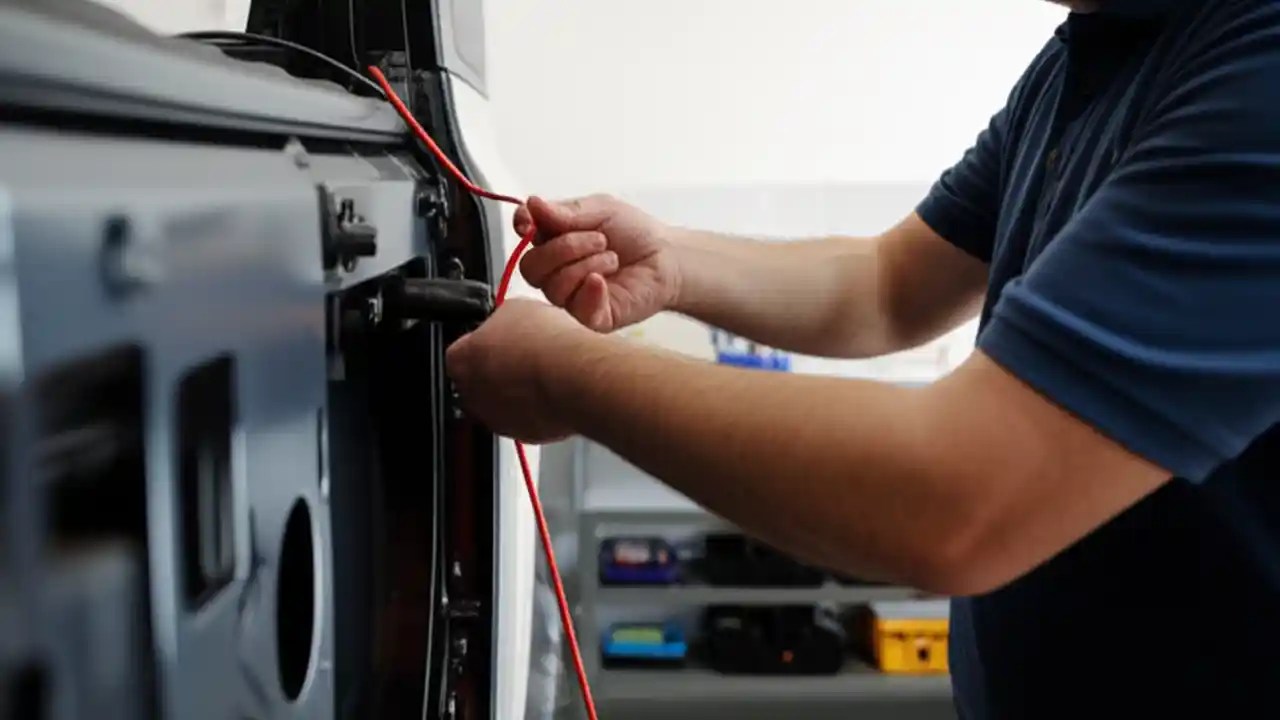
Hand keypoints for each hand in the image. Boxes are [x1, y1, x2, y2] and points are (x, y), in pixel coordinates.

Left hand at [446, 299, 590, 442]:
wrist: (575, 378)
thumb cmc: (546, 346)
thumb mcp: (517, 309)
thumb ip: (501, 320)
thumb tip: (508, 321)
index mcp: (460, 360)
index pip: (462, 350)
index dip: (485, 341)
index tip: (501, 337)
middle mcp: (471, 394)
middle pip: (479, 380)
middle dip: (499, 369)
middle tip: (524, 354)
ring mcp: (496, 418)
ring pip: (502, 402)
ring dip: (518, 389)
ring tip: (545, 371)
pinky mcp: (524, 434)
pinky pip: (526, 418)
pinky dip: (538, 407)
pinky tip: (555, 388)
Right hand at [514, 194, 681, 332]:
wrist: (668, 258)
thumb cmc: (635, 233)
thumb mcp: (601, 209)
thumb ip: (566, 211)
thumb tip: (532, 204)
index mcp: (555, 239)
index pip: (524, 234)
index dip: (522, 226)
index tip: (529, 222)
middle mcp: (557, 270)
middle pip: (531, 267)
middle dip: (564, 248)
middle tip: (599, 239)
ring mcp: (571, 296)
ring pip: (552, 287)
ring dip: (585, 265)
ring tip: (612, 258)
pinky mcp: (591, 317)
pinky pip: (574, 308)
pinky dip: (589, 290)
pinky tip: (604, 280)